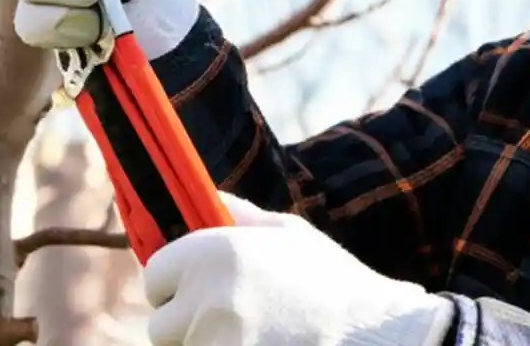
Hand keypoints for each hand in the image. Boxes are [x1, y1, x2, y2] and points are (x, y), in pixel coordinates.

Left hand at [143, 192, 453, 345]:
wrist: (373, 337)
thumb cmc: (334, 284)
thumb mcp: (290, 235)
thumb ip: (240, 217)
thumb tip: (208, 198)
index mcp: (213, 252)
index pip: (156, 275)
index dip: (176, 286)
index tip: (198, 294)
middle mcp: (205, 296)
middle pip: (163, 323)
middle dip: (189, 325)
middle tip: (237, 322)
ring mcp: (212, 340)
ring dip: (208, 345)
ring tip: (258, 338)